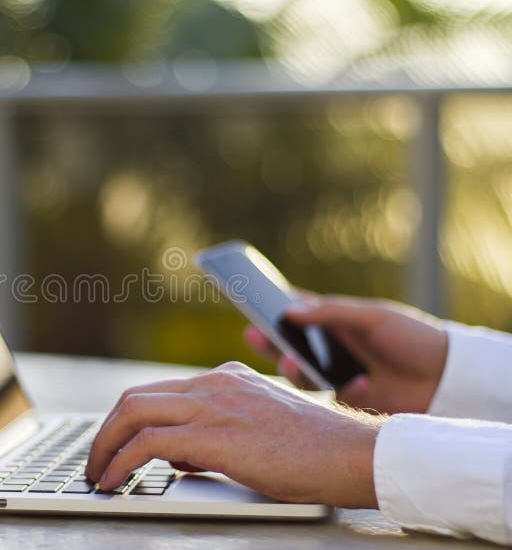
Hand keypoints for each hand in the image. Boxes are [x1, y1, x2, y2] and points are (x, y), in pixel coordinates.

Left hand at [85, 362, 384, 507]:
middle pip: (134, 398)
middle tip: (94, 461)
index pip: (155, 392)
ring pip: (133, 413)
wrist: (351, 454)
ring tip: (95, 474)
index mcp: (223, 380)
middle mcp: (213, 385)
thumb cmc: (312, 450)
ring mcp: (213, 406)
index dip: (126, 421)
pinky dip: (121, 461)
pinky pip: (148, 443)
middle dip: (105, 431)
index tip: (112, 446)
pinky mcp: (215, 435)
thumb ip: (215, 435)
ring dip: (104, 446)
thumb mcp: (256, 429)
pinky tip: (113, 480)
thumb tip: (178, 457)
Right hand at [245, 295, 448, 413]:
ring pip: (300, 373)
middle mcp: (332, 347)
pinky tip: (362, 383)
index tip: (250, 300)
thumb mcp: (374, 317)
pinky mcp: (347, 401)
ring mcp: (337, 374)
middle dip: (269, 340)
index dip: (273, 306)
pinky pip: (327, 398)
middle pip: (289, 343)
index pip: (298, 309)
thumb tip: (290, 310)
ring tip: (290, 362)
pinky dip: (341, 390)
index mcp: (337, 320)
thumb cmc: (414, 337)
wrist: (450, 380)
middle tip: (252, 333)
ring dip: (292, 368)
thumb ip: (332, 313)